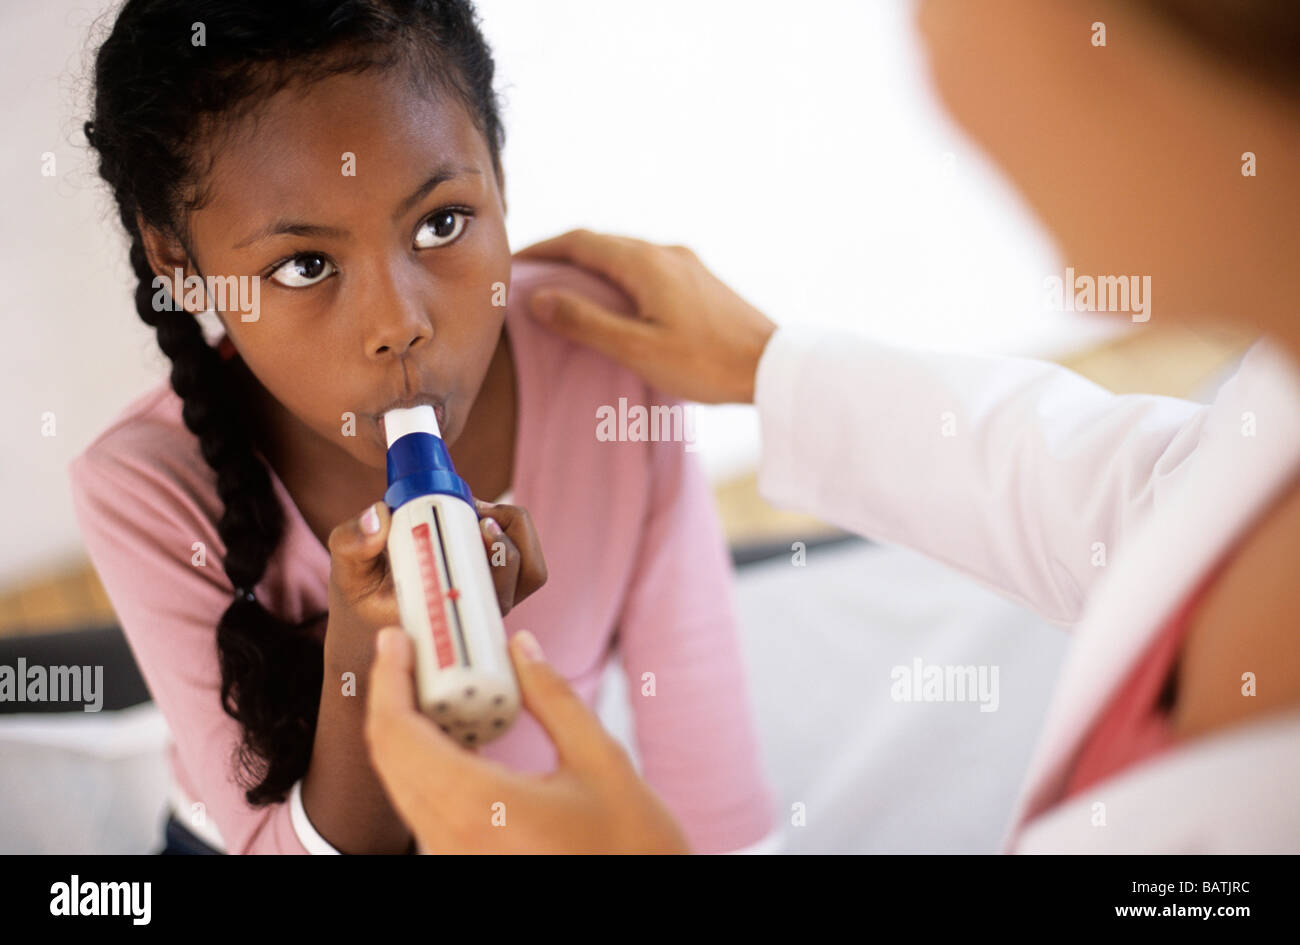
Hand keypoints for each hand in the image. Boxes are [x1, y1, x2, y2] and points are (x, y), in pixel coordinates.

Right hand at [325, 496, 547, 674]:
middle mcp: (480, 612)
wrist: (372, 617)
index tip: (482, 524)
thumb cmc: (364, 598)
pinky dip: (510, 525)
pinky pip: (526, 552)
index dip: (500, 555)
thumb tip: (379, 518)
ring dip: (511, 526)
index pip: (498, 592)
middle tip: (472, 509)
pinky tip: (477, 514)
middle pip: (527, 571)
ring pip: (532, 563)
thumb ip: (352, 543)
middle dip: (504, 531)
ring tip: (475, 511)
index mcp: (452, 617)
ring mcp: (494, 599)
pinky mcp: (502, 582)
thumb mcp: (347, 572)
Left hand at [364, 626, 691, 853]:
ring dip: (409, 731)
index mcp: (478, 807)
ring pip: (402, 784)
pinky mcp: (463, 866)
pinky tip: (458, 737)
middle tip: (411, 651)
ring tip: (437, 687)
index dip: (387, 678)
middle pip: (389, 758)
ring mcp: (452, 860)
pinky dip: (427, 764)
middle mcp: (451, 841)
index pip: (398, 734)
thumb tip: (521, 647)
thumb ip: (553, 698)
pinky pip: (424, 809)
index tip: (396, 640)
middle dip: (392, 697)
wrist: (641, 910)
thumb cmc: (632, 850)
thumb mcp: (601, 761)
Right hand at [515, 229, 777, 403]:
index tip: (513, 263)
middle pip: (601, 243)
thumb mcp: (637, 349)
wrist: (772, 367)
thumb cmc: (706, 363)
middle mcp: (665, 252)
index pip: (580, 241)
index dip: (542, 250)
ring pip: (625, 254)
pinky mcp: (699, 279)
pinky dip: (617, 276)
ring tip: (566, 291)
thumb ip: (586, 322)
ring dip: (591, 266)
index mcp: (645, 263)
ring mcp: (685, 263)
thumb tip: (538, 298)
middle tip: (532, 278)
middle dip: (563, 256)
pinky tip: (615, 302)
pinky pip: (646, 267)